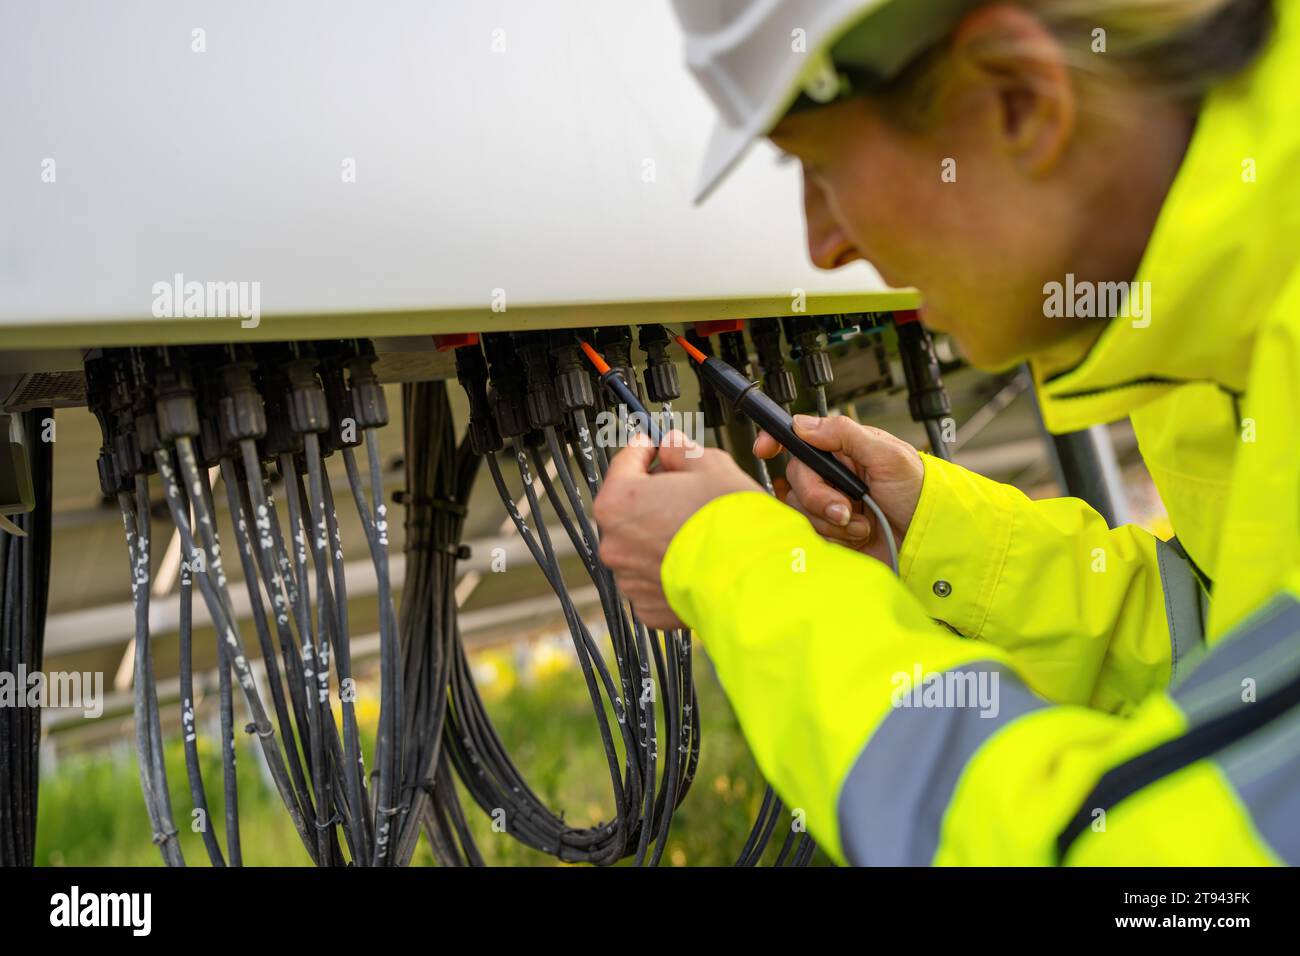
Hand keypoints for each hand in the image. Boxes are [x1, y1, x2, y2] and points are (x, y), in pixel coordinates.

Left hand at [594, 430, 760, 629]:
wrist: (753, 581)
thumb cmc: (731, 525)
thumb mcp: (711, 467)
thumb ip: (683, 452)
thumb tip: (672, 446)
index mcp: (619, 502)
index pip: (624, 463)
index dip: (644, 449)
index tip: (654, 444)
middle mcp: (615, 543)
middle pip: (630, 508)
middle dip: (654, 495)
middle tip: (684, 487)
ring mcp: (629, 579)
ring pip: (641, 546)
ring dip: (660, 533)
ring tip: (696, 529)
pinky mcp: (648, 606)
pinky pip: (653, 579)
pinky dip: (669, 568)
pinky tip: (695, 559)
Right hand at [753, 415, 923, 565]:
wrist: (929, 540)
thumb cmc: (919, 493)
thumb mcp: (889, 455)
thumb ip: (846, 435)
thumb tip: (804, 424)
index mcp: (843, 449)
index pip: (800, 438)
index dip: (777, 441)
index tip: (764, 449)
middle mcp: (832, 474)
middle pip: (795, 477)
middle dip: (819, 496)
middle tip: (847, 507)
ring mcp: (828, 503)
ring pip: (798, 508)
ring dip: (830, 520)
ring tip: (860, 523)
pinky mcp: (828, 531)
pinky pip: (810, 532)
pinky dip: (834, 537)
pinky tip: (857, 535)